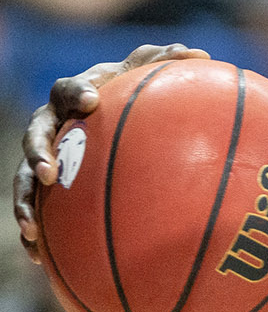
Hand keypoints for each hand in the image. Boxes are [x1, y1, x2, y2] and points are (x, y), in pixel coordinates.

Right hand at [15, 44, 209, 259]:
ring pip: (23, 179)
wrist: (106, 113)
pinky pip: (37, 210)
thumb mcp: (147, 73)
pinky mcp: (46, 187)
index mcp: (73, 97)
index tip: (90, 101)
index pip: (67, 90)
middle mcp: (51, 126)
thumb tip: (200, 52)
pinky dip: (35, 234)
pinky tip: (40, 258)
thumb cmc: (130, 90)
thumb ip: (168, 62)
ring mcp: (44, 156)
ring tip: (32, 229)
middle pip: (34, 135)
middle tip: (48, 172)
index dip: (76, 93)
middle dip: (38, 152)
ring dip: (24, 202)